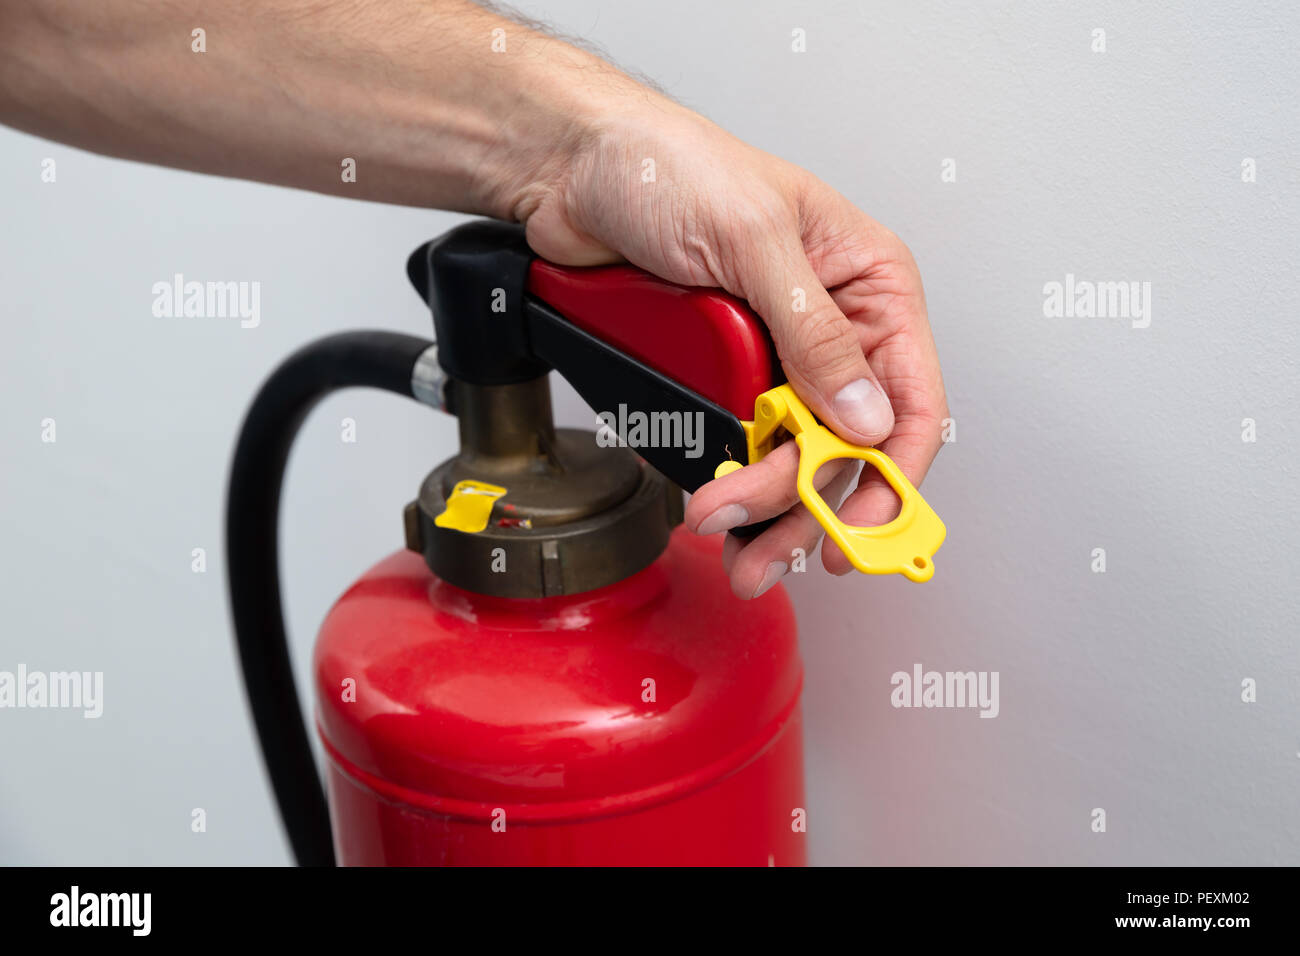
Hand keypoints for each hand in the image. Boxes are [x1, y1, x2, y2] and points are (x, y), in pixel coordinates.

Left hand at [513, 105, 947, 598]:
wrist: (576, 171)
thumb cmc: (670, 166)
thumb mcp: (754, 239)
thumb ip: (813, 331)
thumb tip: (863, 415)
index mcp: (865, 281)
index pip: (911, 397)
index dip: (893, 475)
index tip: (860, 530)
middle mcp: (831, 325)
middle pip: (847, 446)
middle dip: (809, 504)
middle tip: (767, 545)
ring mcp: (776, 355)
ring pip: (794, 456)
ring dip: (766, 506)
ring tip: (729, 532)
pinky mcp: (726, 373)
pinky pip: (741, 443)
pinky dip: (733, 482)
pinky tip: (721, 507)